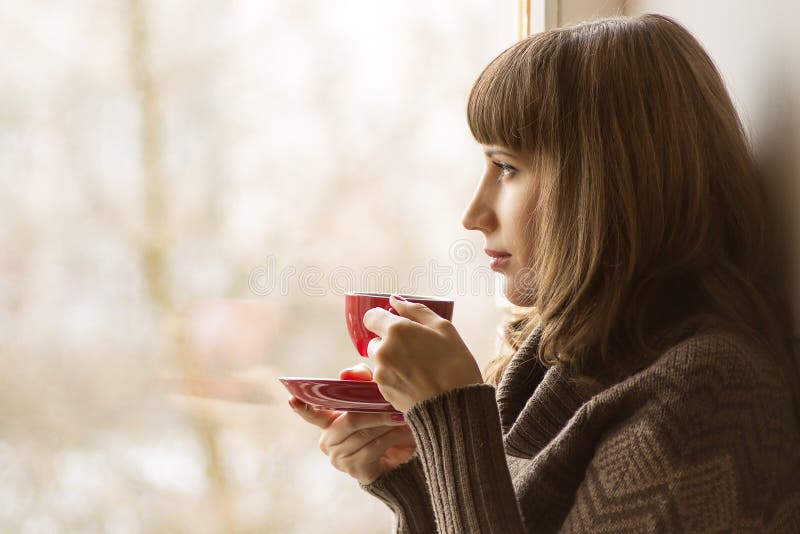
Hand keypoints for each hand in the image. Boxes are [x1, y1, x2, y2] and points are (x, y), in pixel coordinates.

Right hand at [288, 364, 416, 484]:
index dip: (302, 407)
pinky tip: (405, 432)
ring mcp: (339, 458)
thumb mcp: (370, 397)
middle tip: (395, 404)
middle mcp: (328, 440)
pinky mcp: (355, 470)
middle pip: (350, 421)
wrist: (396, 457)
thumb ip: (360, 380)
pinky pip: (374, 449)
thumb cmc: (379, 422)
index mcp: (327, 421)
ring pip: (364, 434)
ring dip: (387, 424)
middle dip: (374, 412)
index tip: (293, 399)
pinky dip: (392, 438)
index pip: (311, 413)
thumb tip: (346, 373)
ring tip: (404, 416)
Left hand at [362, 295, 482, 412]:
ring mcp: (381, 373)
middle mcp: (382, 350)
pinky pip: (384, 378)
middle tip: (415, 350)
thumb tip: (395, 301)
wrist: (456, 407)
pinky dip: (395, 377)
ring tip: (419, 369)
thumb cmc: (455, 365)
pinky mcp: (383, 392)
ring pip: (380, 360)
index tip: (396, 325)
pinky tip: (416, 381)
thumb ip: (416, 311)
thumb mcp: (444, 329)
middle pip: (376, 340)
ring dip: (392, 360)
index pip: (371, 316)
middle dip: (390, 342)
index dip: (383, 319)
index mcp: (396, 330)